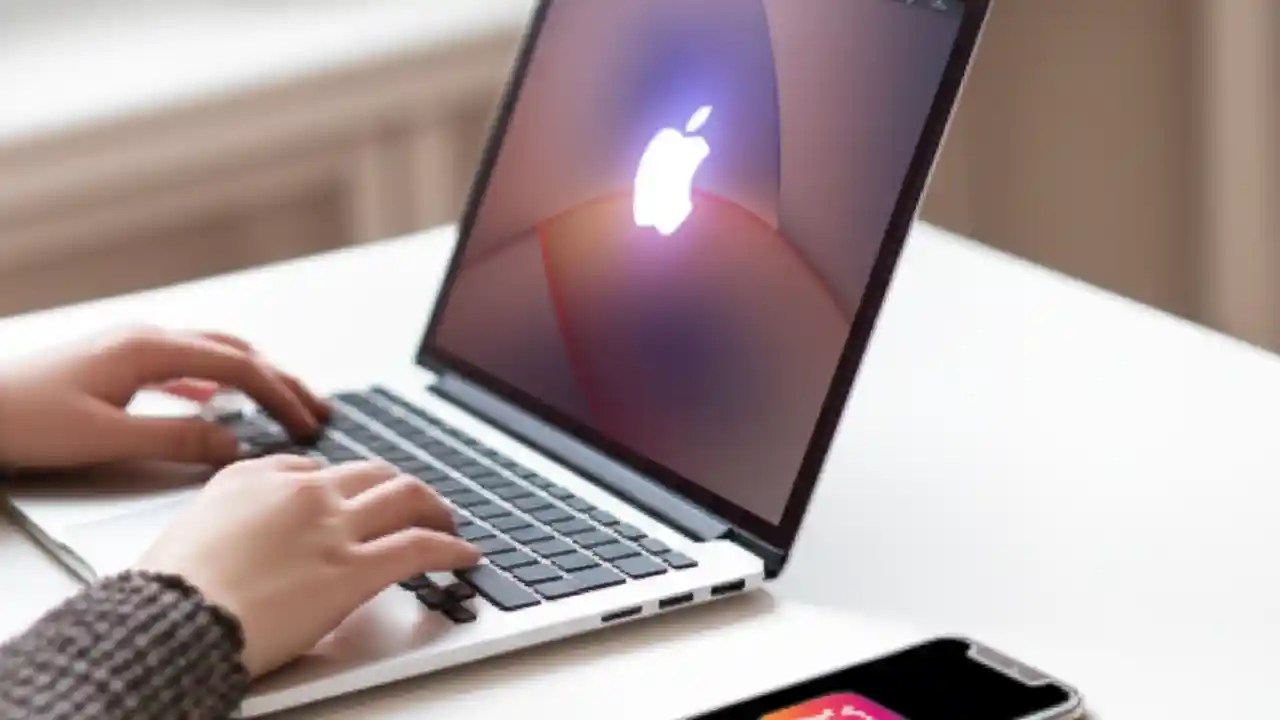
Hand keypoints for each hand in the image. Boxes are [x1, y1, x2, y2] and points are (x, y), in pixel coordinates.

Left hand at [0, 326, 328, 468]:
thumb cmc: (20, 420)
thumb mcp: (105, 439)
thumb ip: (176, 439)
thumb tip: (235, 443)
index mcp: (148, 350)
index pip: (237, 367)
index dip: (279, 395)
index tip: (308, 423)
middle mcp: (146, 339)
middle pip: (235, 353)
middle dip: (281, 381)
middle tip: (317, 410)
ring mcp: (132, 348)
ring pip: (214, 356)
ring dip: (256, 379)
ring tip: (286, 402)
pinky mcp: (118, 365)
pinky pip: (187, 366)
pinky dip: (220, 382)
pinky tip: (223, 401)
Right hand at [138, 456, 480, 676]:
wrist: (169, 619)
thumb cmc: (169, 589)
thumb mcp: (192, 528)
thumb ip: (235, 517)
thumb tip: (257, 529)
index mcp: (257, 475)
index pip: (322, 469)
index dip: (349, 488)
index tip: (362, 502)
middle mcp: (302, 491)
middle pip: (374, 474)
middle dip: (401, 488)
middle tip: (418, 504)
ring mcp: (332, 527)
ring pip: (407, 497)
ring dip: (436, 507)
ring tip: (449, 522)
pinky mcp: (353, 569)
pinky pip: (420, 547)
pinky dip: (451, 548)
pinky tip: (464, 555)